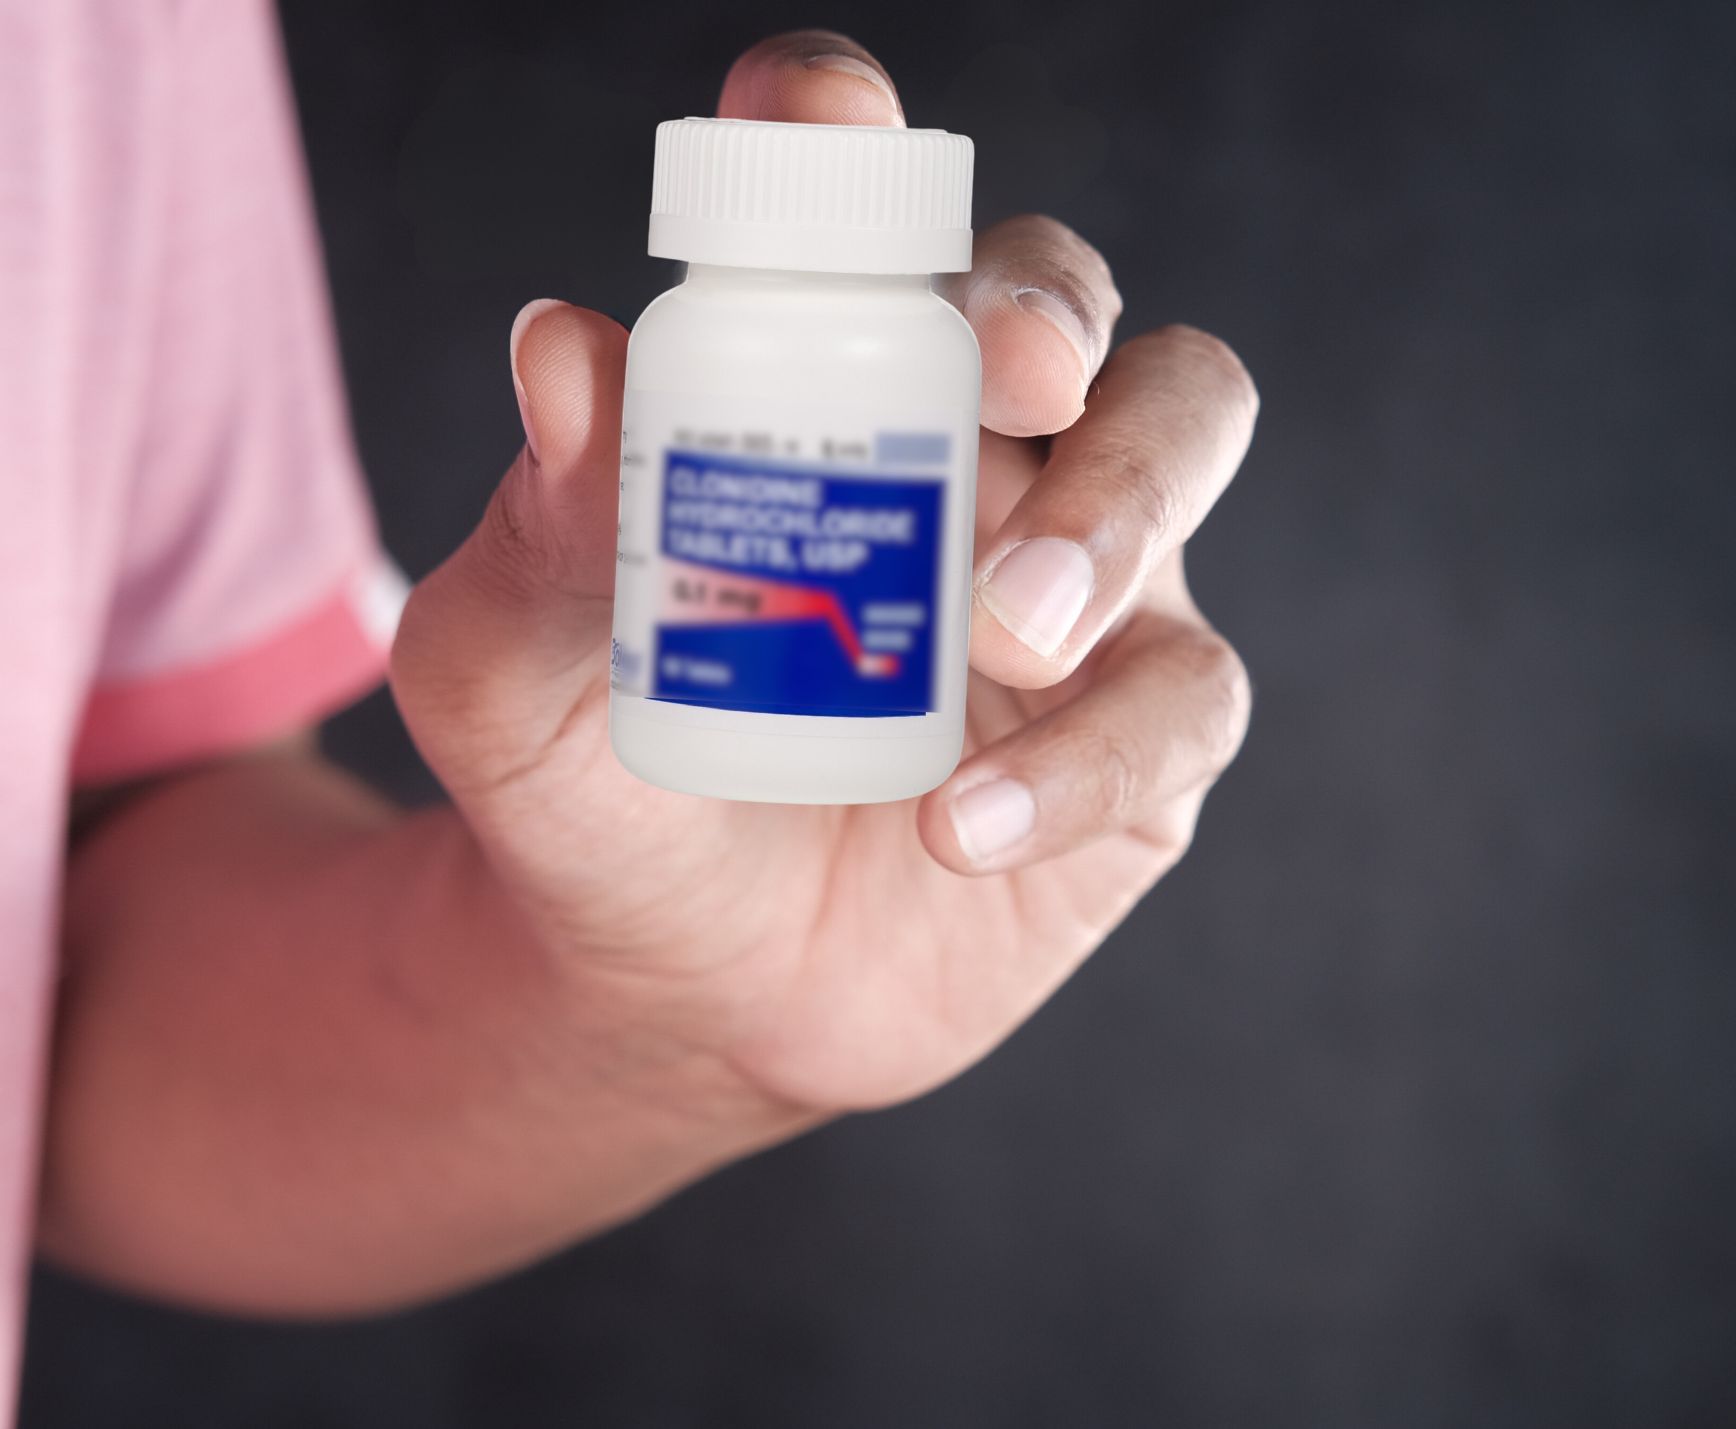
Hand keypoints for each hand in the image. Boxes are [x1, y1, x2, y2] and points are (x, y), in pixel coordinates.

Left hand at [390, 31, 1256, 1115]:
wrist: (672, 988)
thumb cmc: (597, 788)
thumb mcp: (514, 673)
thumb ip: (543, 528)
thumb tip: (564, 348)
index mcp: (821, 396)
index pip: (859, 223)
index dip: (848, 146)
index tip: (815, 126)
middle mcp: (975, 458)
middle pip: (1075, 307)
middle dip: (1053, 308)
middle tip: (1005, 378)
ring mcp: (1081, 590)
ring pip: (1183, 443)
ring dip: (1115, 513)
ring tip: (997, 635)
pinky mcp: (1141, 741)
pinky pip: (1181, 706)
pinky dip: (1084, 762)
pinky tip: (959, 831)